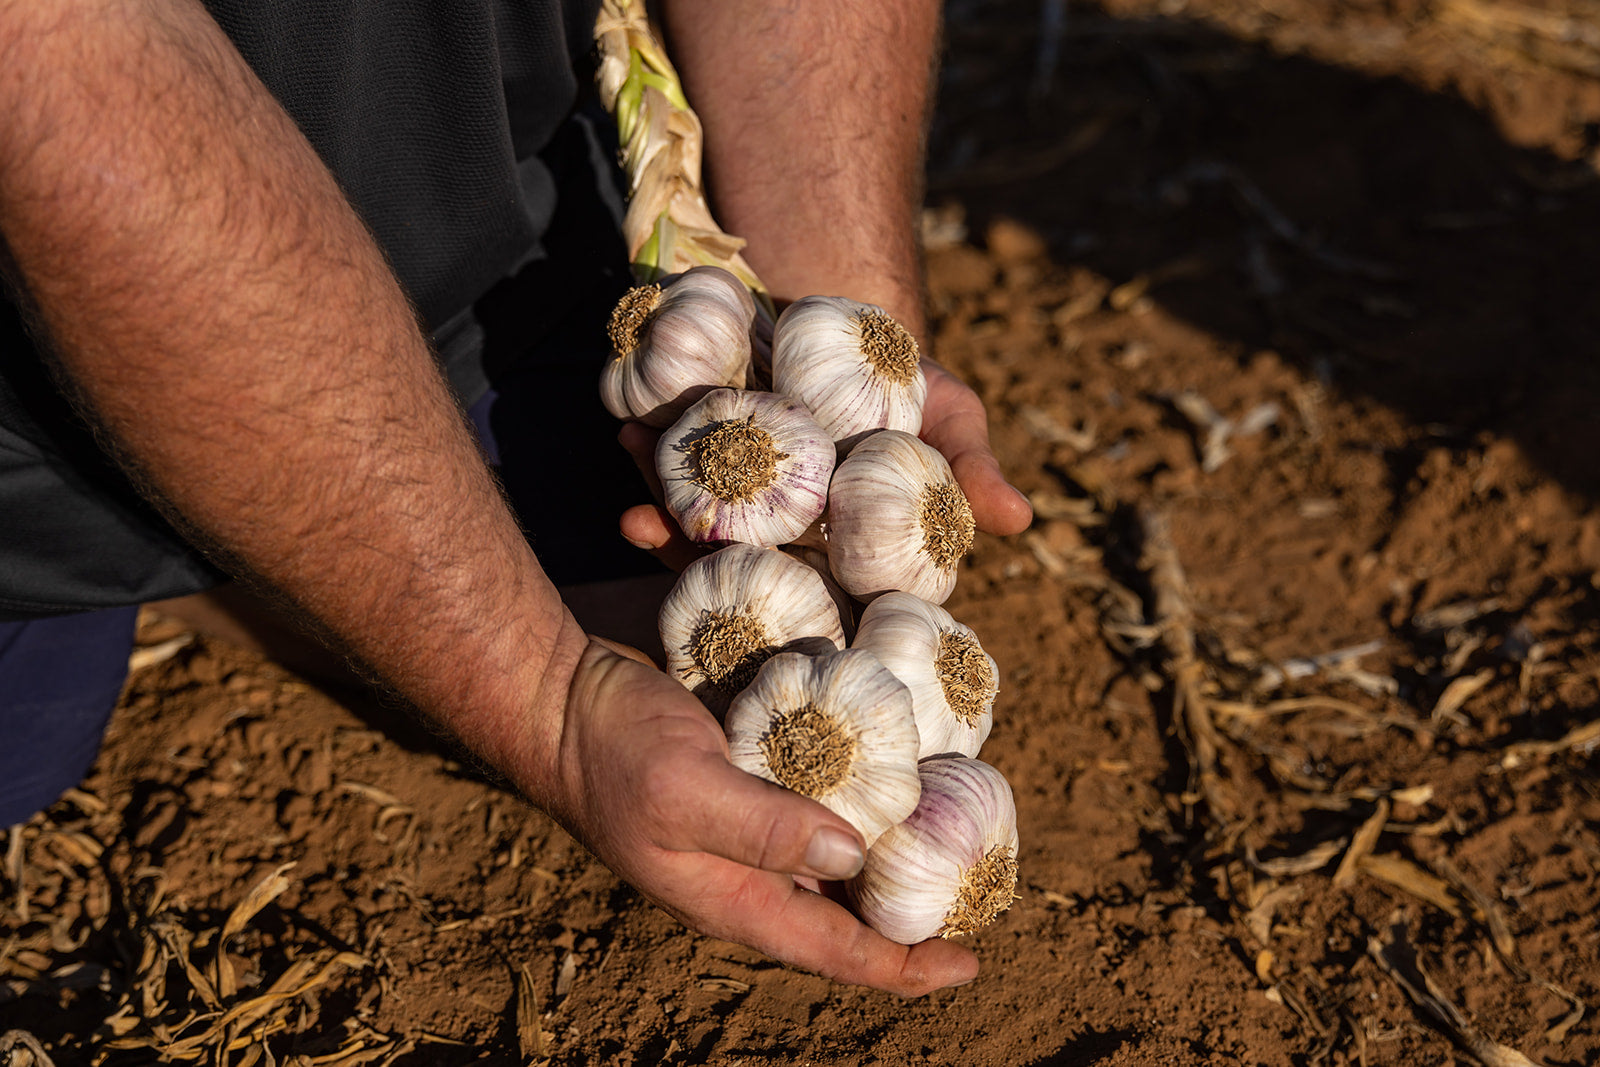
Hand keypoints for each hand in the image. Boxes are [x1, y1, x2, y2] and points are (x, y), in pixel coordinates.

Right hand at [527, 637, 978, 994]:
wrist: (558, 685)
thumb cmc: (610, 749)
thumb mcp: (683, 792)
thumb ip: (763, 827)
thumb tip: (855, 856)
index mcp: (738, 893)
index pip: (836, 950)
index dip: (905, 966)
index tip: (972, 964)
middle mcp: (756, 859)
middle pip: (853, 899)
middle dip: (915, 896)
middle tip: (982, 873)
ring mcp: (756, 807)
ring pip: (843, 836)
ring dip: (897, 827)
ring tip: (960, 804)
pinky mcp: (753, 754)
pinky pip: (819, 773)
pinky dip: (861, 766)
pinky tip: (900, 739)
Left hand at [618, 357, 1031, 562]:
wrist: (847, 318)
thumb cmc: (906, 384)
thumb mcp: (948, 416)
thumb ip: (968, 466)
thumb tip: (1021, 519)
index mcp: (845, 549)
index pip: (826, 592)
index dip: (799, 607)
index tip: (776, 600)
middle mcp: (787, 534)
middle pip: (745, 567)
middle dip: (707, 566)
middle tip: (672, 550)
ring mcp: (740, 497)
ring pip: (698, 523)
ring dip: (664, 518)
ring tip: (635, 513)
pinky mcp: (704, 454)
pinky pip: (671, 465)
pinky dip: (647, 452)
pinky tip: (625, 435)